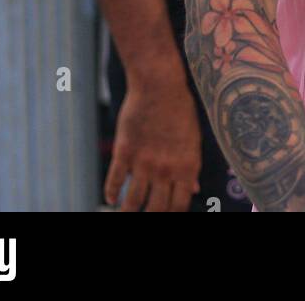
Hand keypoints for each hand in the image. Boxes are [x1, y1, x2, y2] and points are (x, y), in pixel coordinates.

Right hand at [105, 74, 201, 211]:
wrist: (160, 85)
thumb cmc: (181, 109)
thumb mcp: (194, 138)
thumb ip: (191, 167)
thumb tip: (194, 189)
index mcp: (187, 167)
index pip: (179, 205)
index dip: (173, 215)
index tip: (167, 216)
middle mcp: (165, 169)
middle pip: (156, 209)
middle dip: (150, 218)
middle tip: (146, 217)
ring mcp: (143, 162)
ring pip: (133, 201)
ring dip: (128, 212)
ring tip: (125, 214)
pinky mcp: (124, 152)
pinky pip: (114, 181)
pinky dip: (110, 193)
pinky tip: (111, 199)